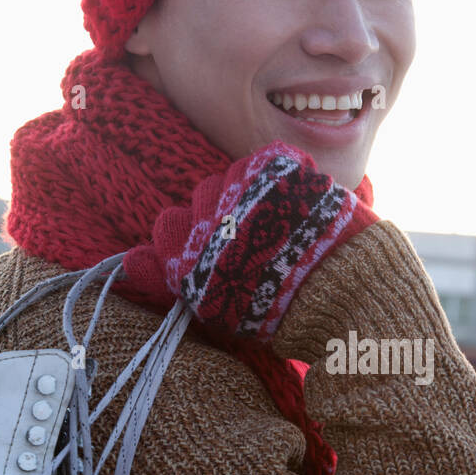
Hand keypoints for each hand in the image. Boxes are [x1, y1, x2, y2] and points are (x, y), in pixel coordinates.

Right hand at [122, 142, 375, 339]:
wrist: (349, 298)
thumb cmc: (285, 315)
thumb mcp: (219, 309)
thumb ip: (169, 280)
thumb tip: (126, 262)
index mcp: (192, 259)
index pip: (169, 226)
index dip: (193, 238)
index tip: (220, 250)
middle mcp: (209, 221)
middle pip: (202, 198)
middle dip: (224, 215)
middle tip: (258, 239)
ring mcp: (243, 192)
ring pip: (233, 176)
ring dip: (252, 193)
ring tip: (282, 221)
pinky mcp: (280, 170)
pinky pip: (268, 159)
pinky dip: (282, 175)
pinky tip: (297, 202)